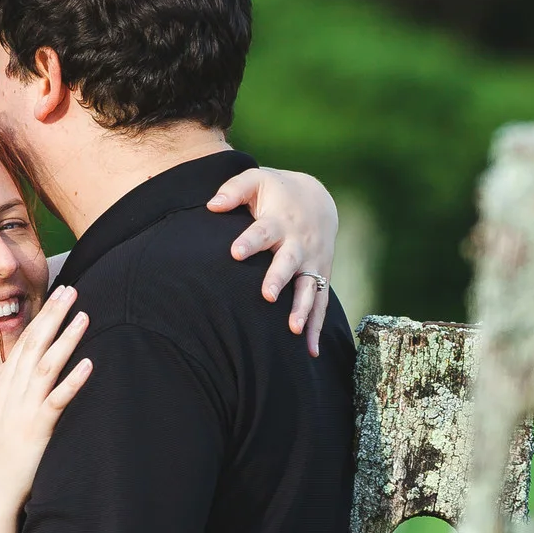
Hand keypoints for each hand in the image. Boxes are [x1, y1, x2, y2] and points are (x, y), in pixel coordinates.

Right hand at [0, 284, 91, 505]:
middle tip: (71, 290)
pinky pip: (57, 401)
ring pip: (46, 366)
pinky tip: (88, 363)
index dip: (40, 319)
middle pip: (33, 346)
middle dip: (53, 316)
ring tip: (84, 315)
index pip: (22, 345)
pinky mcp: (37, 429)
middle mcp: (10, 394)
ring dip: (65, 339)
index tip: (56, 298)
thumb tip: (4, 367)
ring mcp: (23, 410)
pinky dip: (72, 381)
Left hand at [208, 167, 339, 355]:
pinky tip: (310, 352)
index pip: (261, 232)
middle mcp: (297, 244)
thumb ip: (234, 189)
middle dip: (278, 279)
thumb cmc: (277, 192)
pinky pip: (321, 305)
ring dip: (301, 309)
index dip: (249, 242)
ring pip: (308, 289)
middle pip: (288, 263)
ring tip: (292, 330)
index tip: (235, 252)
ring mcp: (312, 263)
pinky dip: (316, 327)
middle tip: (267, 295)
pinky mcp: (320, 277)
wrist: (318, 200)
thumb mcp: (257, 180)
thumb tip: (212, 205)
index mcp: (278, 221)